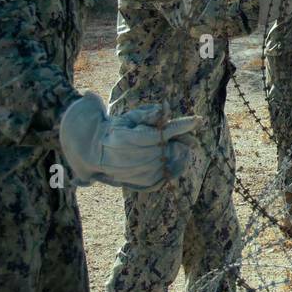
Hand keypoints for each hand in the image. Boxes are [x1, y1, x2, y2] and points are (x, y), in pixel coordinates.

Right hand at [59, 93, 199, 190]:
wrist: (94, 152)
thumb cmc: (116, 130)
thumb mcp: (129, 118)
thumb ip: (148, 114)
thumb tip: (166, 109)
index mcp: (127, 139)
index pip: (161, 133)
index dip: (180, 126)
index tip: (197, 120)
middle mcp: (130, 159)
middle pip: (168, 149)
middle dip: (181, 140)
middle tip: (188, 136)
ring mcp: (135, 173)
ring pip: (168, 164)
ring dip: (180, 154)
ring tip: (183, 146)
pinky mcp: (140, 183)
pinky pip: (164, 177)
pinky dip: (175, 168)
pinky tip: (179, 159)